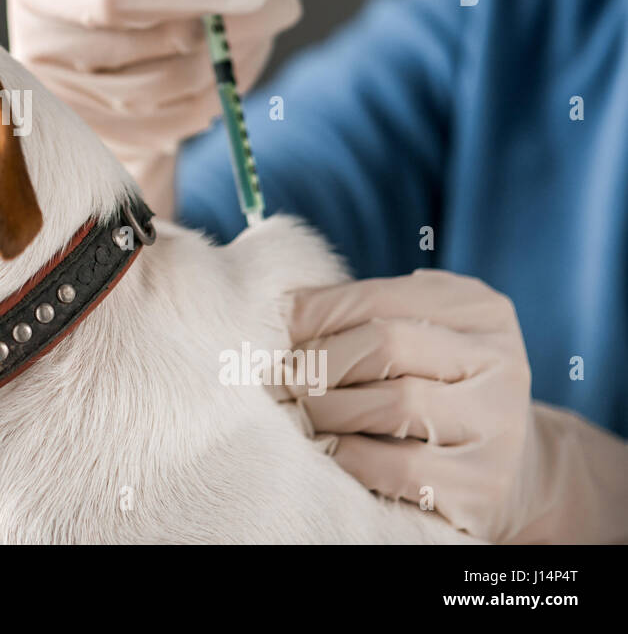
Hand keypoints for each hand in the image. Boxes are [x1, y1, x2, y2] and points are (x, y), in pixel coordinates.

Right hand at [7, 0, 299, 217]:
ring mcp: (68, 108)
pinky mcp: (98, 146)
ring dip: (234, 64)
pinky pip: (176, 129)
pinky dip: (218, 101)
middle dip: (234, 27)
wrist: (92, 63)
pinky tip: (230, 73)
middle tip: (284, 4)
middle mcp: (42, 52)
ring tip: (258, 34)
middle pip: (157, 49)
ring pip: (174, 92)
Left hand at [285, 269, 627, 542]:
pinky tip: (327, 452)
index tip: (272, 336)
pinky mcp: (485, 484)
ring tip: (300, 416)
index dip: (312, 315)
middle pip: (386, 343)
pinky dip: (349, 457)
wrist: (508, 474)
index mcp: (480, 309)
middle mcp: (502, 360)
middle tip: (280, 382)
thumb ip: (361, 317)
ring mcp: (500, 424)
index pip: (377, 297)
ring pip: (394, 403)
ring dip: (327, 410)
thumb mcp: (413, 338)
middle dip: (318, 363)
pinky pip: (400, 467)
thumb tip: (281, 313)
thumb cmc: (433, 391)